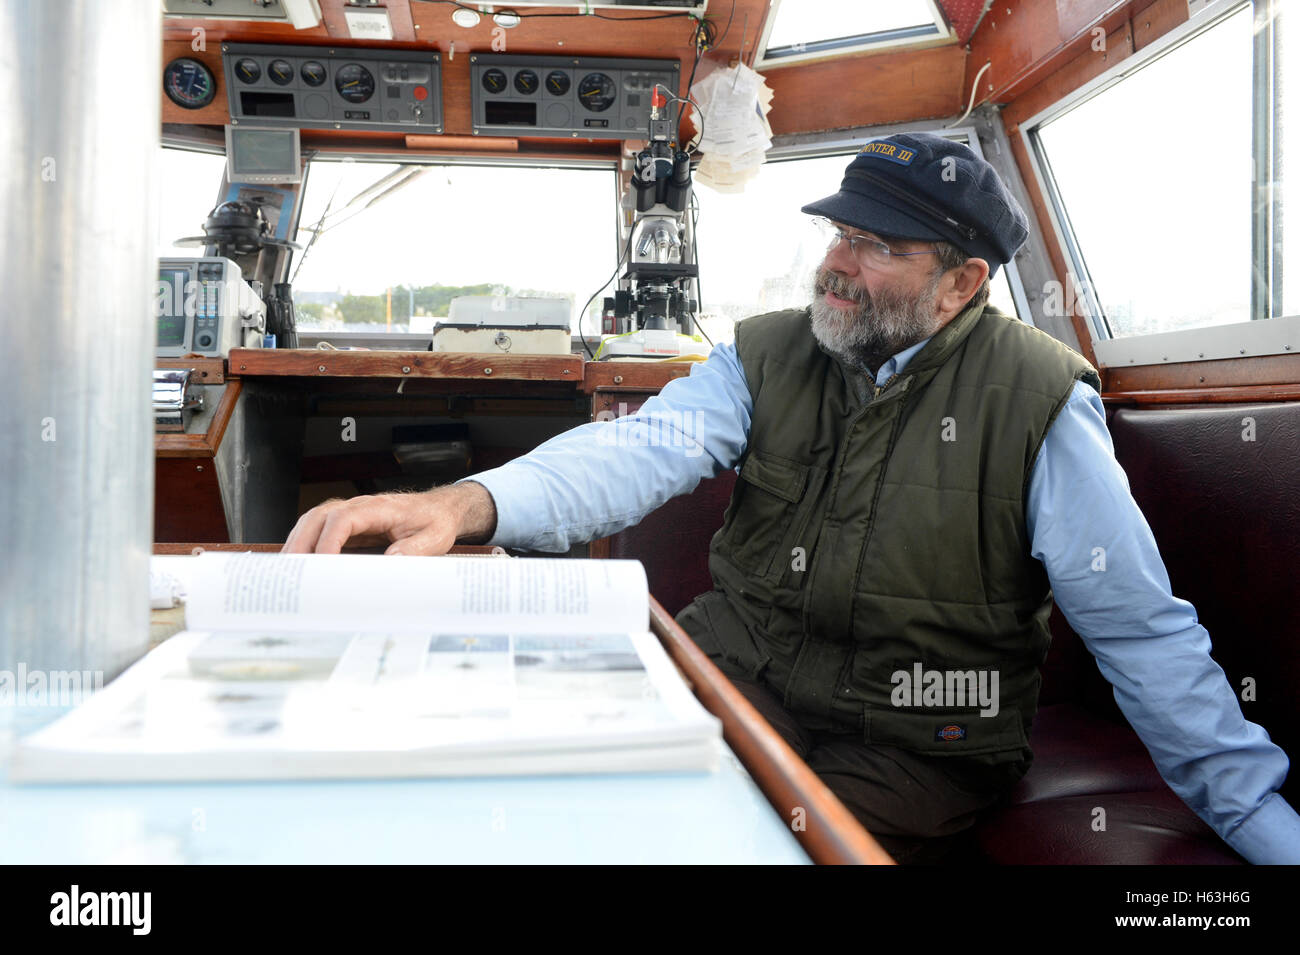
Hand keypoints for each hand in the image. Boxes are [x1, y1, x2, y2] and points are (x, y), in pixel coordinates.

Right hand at [281, 481, 497, 554]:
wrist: (439, 510)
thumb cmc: (434, 521)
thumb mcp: (433, 539)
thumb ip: (412, 551)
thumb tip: (388, 564)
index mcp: (379, 508)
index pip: (344, 519)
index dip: (329, 540)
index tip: (324, 563)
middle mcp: (358, 506)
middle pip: (318, 517)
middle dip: (302, 542)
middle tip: (293, 571)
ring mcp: (349, 513)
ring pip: (312, 521)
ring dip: (297, 543)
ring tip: (288, 571)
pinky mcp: (346, 524)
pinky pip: (317, 530)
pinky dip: (304, 544)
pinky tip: (298, 564)